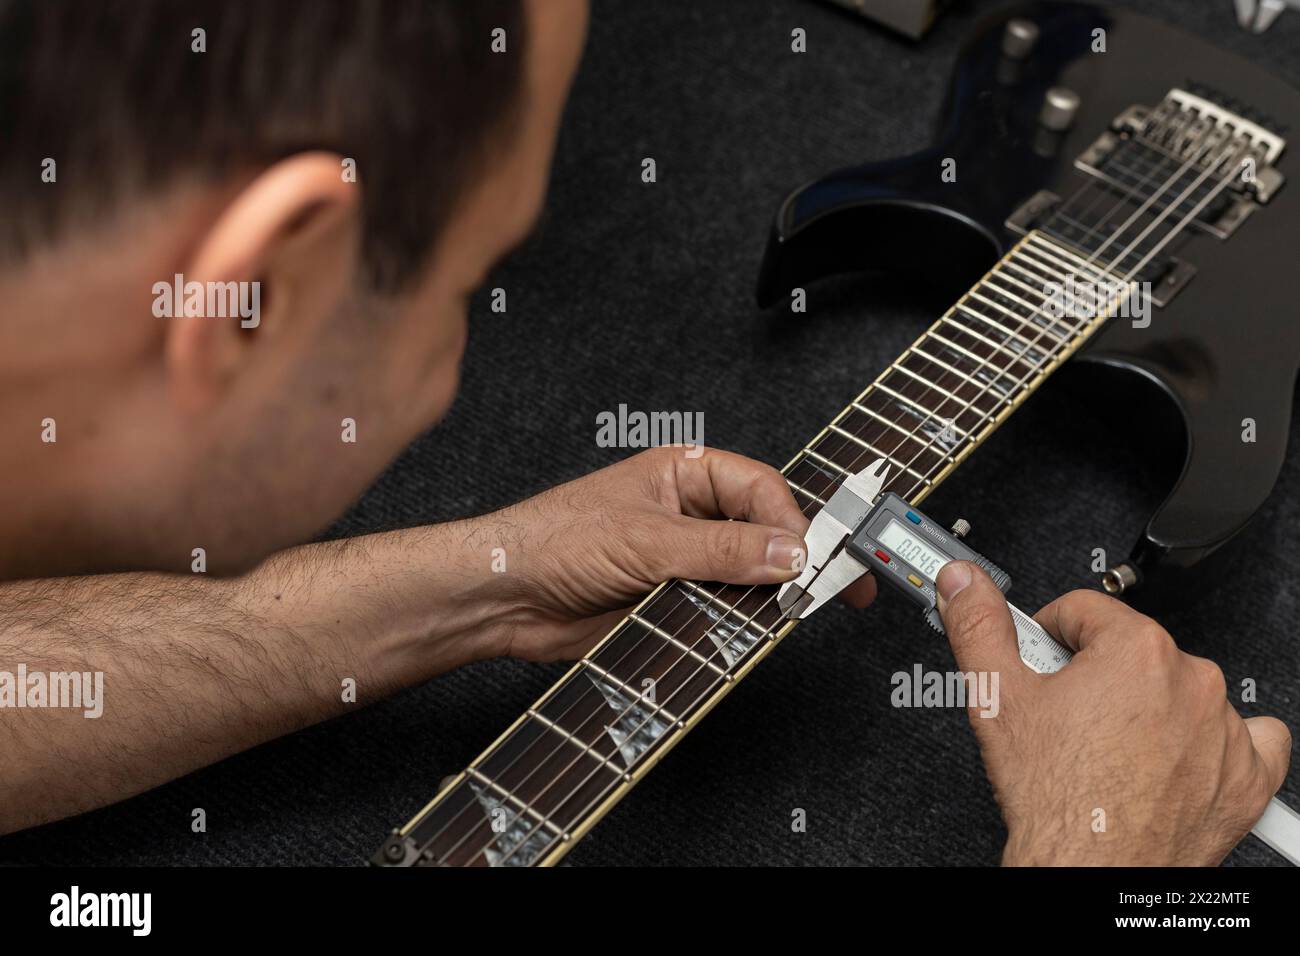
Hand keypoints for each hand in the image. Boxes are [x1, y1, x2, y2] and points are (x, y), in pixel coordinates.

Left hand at [488, 446, 875, 660]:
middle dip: (792, 558)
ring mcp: (682, 560)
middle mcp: (688, 513)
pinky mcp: (671, 602)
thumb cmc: (553, 540)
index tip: (814, 558)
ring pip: (747, 576)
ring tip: (789, 614)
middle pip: (763, 531)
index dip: (793, 522)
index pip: (761, 489)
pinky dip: (739, 623)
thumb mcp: (645, 539)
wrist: (504, 597)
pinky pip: (721, 611)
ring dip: (766, 595)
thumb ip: (721, 548)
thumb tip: (788, 552)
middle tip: (830, 590)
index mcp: (684, 474)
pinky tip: (749, 631)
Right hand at [934, 561, 1291, 865]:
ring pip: (1178, 688)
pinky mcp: (1246, 774)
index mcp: (1135, 649)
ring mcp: (1223, 728)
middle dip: (1095, 674)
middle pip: (1129, 650)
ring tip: (1106, 746)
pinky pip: (1245, 735)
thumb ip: (978, 625)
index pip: (1082, 611)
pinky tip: (1175, 755)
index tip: (1039, 665)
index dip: (1048, 637)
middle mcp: (1190, 680)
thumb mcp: (997, 697)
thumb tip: (963, 581)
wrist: (1090, 869)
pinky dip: (1212, 740)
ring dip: (1147, 706)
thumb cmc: (1054, 798)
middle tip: (1064, 715)